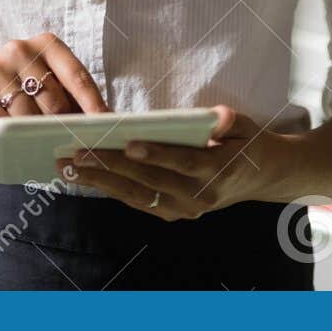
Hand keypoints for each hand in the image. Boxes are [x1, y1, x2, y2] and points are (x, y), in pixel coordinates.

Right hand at [0, 32, 108, 141]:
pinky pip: (2, 125)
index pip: (77, 75)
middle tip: (68, 143)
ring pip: (29, 115)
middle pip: (54, 99)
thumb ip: (74, 99)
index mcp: (46, 44)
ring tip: (37, 141)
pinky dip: (11, 138)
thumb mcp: (47, 88)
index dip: (94, 104)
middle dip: (64, 125)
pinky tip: (12, 141)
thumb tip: (107, 122)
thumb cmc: (19, 94)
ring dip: (36, 135)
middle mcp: (20, 49)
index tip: (107, 126)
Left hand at [55, 105, 275, 219]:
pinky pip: (138, 201)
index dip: (156, 154)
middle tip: (78, 152)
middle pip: (149, 181)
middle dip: (111, 167)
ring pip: (137, 196)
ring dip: (101, 182)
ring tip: (69, 167)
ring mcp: (185, 210)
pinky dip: (111, 189)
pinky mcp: (174, 213)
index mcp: (217, 172)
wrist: (262, 176)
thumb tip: (218, 117)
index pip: (181, 163)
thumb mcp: (245, 125)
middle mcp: (199, 198)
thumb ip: (228, 122)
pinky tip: (86, 177)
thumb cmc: (247, 142)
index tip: (129, 144)